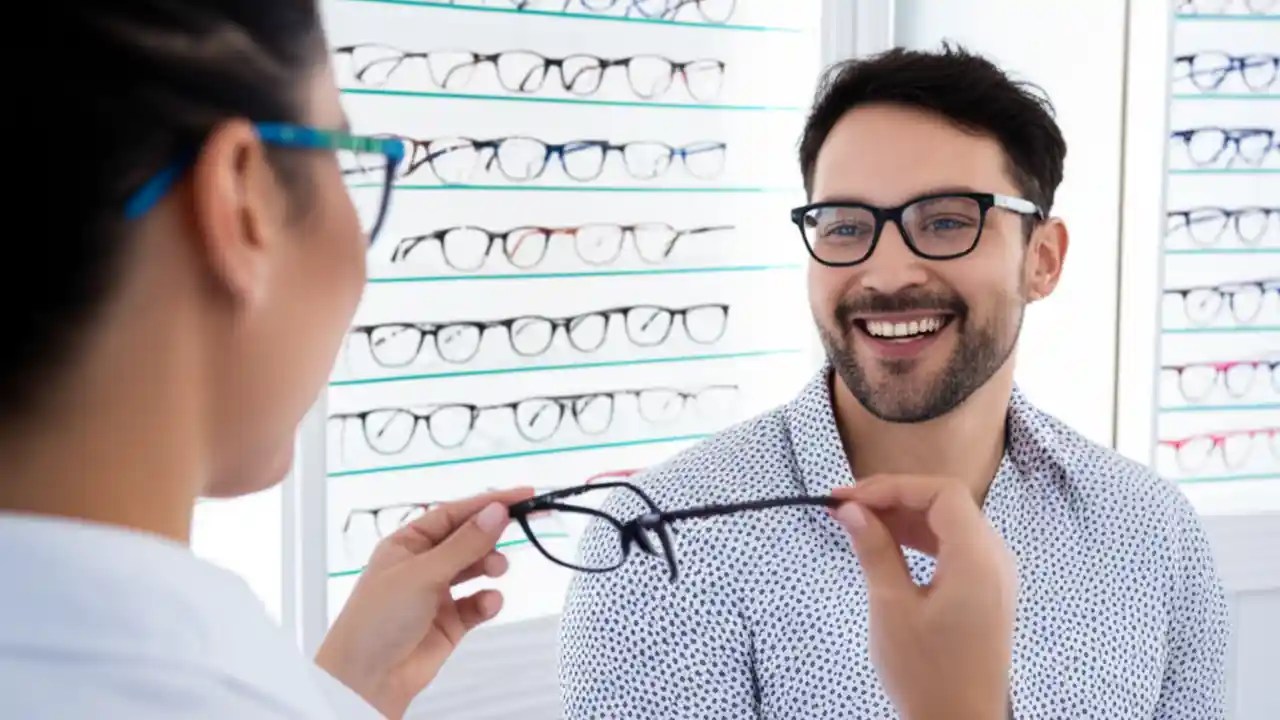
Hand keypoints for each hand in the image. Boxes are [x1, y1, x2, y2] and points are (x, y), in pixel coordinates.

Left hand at [315, 487, 534, 718]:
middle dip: (492, 534)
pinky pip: (478, 604)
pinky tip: (489, 602)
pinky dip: (487, 601)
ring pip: (475, 569)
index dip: (488, 502)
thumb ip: (465, 543)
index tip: (522, 496)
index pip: (454, 513)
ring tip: (498, 568)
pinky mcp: (449, 622)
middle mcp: (423, 565)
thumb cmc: (377, 619)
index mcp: (407, 543)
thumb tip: (496, 511)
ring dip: (490, 565)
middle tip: (520, 526)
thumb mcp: (423, 572)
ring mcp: (437, 594)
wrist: (366, 680)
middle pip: (467, 538)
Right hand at [830, 475, 1016, 719]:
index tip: (848, 499)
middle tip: (846, 510)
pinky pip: (956, 548)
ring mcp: (995, 576)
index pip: (941, 493)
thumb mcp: (892, 608)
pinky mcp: (987, 593)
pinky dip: (921, 540)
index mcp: (978, 559)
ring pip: (950, 524)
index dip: (892, 487)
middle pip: (947, 504)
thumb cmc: (925, 673)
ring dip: (905, 518)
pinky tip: (889, 547)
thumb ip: (875, 551)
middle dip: (895, 499)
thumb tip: (852, 510)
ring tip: (860, 525)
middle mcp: (996, 559)